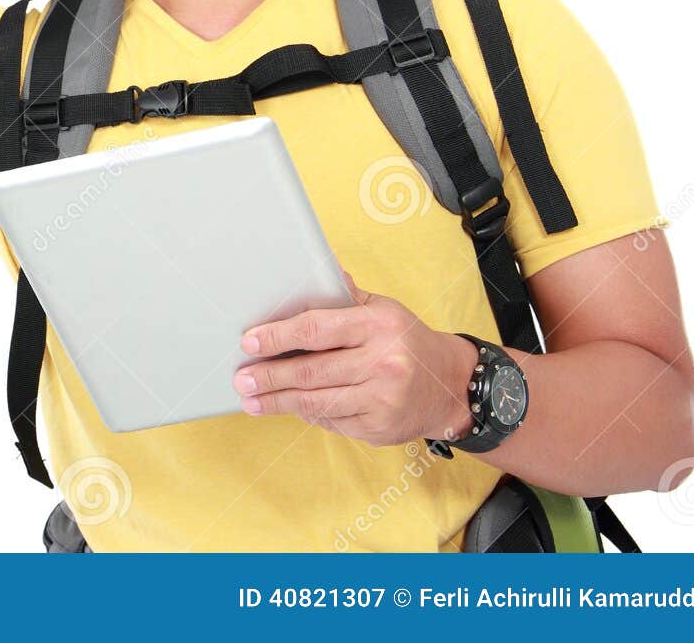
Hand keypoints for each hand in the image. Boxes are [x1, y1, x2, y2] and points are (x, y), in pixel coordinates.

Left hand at [231, 269, 473, 446]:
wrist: (451, 385)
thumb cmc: (407, 341)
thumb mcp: (383, 309)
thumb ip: (346, 294)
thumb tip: (315, 266)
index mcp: (378, 326)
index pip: (316, 329)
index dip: (278, 336)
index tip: (250, 342)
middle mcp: (382, 362)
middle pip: (311, 371)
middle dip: (269, 376)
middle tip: (242, 378)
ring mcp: (382, 399)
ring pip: (317, 402)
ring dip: (278, 401)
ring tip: (252, 399)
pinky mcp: (379, 427)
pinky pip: (332, 421)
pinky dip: (308, 414)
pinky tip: (289, 408)